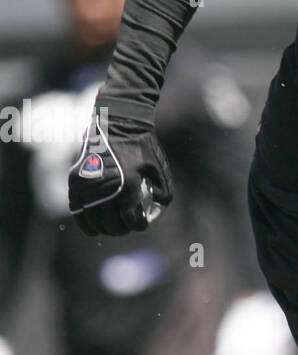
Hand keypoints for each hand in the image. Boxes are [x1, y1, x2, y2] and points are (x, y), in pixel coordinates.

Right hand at [68, 103, 172, 235]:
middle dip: (121, 230)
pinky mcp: (76, 181)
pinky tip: (92, 229)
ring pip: (93, 220)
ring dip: (103, 228)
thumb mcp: (159, 169)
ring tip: (110, 228)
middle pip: (112, 224)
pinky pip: (77, 209)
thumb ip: (163, 192)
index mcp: (127, 188)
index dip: (138, 226)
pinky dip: (84, 222)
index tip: (140, 224)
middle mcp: (106, 189)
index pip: (131, 221)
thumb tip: (158, 210)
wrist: (117, 124)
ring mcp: (89, 186)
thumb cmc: (142, 146)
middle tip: (125, 226)